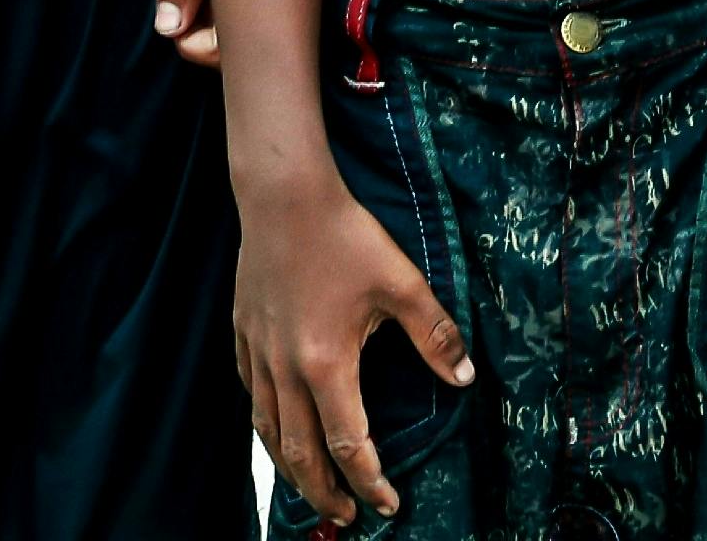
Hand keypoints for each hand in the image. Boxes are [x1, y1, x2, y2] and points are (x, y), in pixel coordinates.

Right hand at [236, 178, 472, 528]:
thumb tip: (465, 378)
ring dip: (292, 471)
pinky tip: (279, 432)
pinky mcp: (242, 338)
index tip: (387, 506)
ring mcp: (258, 356)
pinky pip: (251, 399)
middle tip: (346, 517)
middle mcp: (285, 371)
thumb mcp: (401, 282)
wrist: (284, 197)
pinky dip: (267, 428)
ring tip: (313, 492)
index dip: (369, 481)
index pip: (349, 444)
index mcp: (326, 364)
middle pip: (301, 455)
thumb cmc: (346, 235)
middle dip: (326, 493)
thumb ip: (433, 333)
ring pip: (269, 433)